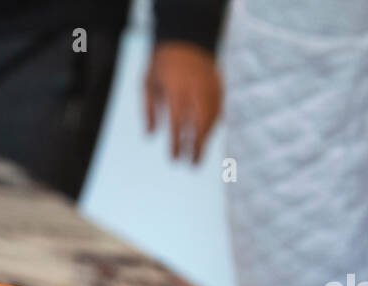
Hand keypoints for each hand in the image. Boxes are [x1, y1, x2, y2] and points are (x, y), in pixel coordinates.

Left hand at [145, 41, 222, 162]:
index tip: (175, 159)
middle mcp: (195, 90)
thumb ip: (149, 109)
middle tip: (192, 166)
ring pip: (212, 119)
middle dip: (196, 147)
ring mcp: (210, 87)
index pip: (178, 123)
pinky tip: (206, 137)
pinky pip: (219, 110)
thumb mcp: (148, 84)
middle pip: (198, 125)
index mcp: (176, 90)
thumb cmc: (161, 64)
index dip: (177, 144)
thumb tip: (150, 135)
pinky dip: (213, 126)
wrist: (186, 37)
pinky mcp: (219, 86)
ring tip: (198, 155)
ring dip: (206, 140)